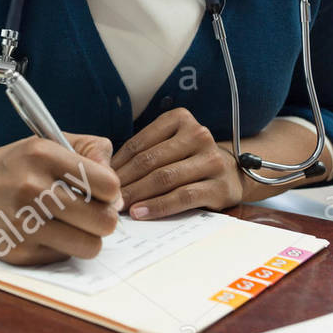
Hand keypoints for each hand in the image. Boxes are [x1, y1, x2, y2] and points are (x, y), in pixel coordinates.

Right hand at [0, 134, 121, 265]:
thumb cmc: (8, 167)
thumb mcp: (42, 144)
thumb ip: (87, 150)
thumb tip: (118, 188)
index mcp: (42, 155)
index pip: (107, 183)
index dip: (111, 192)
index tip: (102, 193)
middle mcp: (31, 188)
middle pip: (104, 220)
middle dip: (103, 219)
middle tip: (91, 214)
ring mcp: (22, 223)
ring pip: (89, 246)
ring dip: (86, 238)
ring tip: (73, 227)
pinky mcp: (16, 252)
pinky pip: (63, 258)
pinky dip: (60, 247)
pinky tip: (43, 233)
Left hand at [111, 108, 243, 218]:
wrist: (232, 174)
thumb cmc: (188, 159)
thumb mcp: (168, 145)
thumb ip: (144, 152)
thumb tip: (106, 171)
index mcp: (180, 119)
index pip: (138, 143)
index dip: (116, 164)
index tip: (101, 180)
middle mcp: (198, 134)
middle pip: (150, 161)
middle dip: (124, 181)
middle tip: (106, 197)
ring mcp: (211, 160)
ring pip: (164, 178)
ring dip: (138, 194)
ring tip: (120, 206)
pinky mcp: (219, 186)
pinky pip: (182, 197)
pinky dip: (158, 206)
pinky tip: (141, 213)